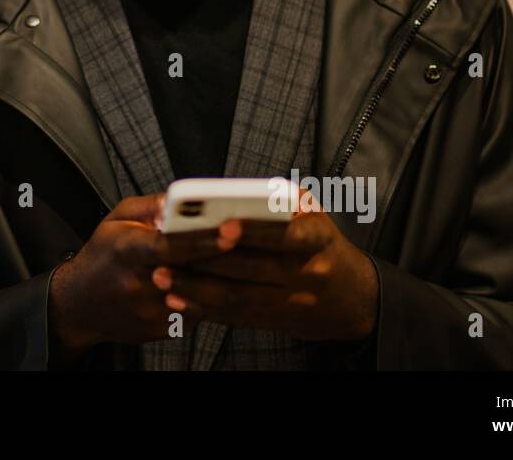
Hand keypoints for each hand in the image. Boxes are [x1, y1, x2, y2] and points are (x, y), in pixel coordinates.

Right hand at [47, 194, 234, 359]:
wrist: (78, 304)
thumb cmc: (102, 255)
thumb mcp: (116, 219)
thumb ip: (149, 206)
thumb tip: (179, 200)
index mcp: (126, 250)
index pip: (170, 246)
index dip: (202, 239)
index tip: (231, 231)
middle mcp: (137, 283)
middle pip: (191, 273)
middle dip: (226, 259)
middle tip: (256, 245)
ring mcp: (150, 311)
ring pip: (199, 297)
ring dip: (226, 281)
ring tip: (250, 263)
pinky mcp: (160, 329)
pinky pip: (196, 313)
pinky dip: (212, 298)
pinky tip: (226, 284)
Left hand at [150, 198, 379, 341]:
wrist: (349, 298)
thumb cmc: (320, 242)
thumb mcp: (314, 213)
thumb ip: (282, 199)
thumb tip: (243, 192)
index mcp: (318, 240)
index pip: (286, 235)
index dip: (255, 231)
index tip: (223, 224)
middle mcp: (305, 274)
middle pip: (252, 269)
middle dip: (208, 258)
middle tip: (170, 247)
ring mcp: (288, 302)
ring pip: (237, 297)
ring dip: (196, 287)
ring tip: (162, 275)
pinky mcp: (270, 320)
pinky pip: (233, 316)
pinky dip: (201, 308)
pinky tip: (174, 299)